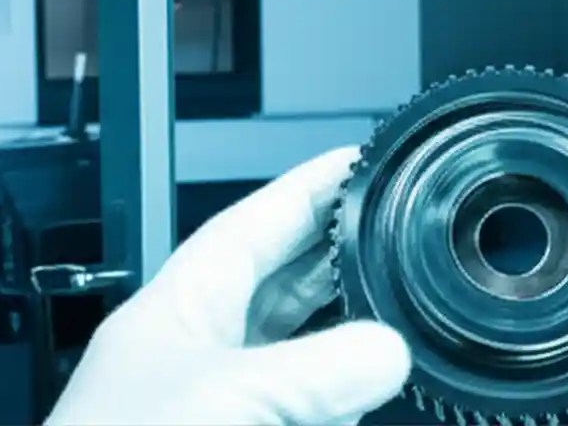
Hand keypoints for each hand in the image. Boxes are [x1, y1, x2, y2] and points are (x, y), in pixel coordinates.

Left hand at [45, 147, 411, 425]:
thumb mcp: (230, 398)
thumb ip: (318, 370)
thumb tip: (385, 352)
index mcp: (174, 315)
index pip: (248, 229)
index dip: (303, 192)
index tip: (352, 166)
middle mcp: (192, 359)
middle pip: (273, 289)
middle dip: (331, 260)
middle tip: (390, 231)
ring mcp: (212, 410)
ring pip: (287, 357)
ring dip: (340, 340)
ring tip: (392, 311)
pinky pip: (294, 415)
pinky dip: (332, 406)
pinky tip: (360, 399)